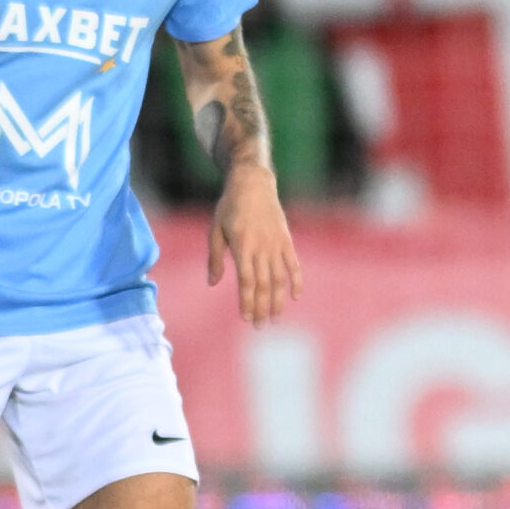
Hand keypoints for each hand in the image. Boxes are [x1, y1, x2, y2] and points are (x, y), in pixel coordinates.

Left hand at [209, 163, 300, 326]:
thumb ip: (215, 257)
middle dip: (262, 308)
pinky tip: (295, 297)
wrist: (252, 182)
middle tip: (260, 326)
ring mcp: (276, 244)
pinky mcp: (286, 240)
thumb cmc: (229, 207)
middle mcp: (261, 247)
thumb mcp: (215, 230)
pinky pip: (294, 264)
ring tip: (276, 318)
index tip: (246, 318)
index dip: (247, 301)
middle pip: (264, 285)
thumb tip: (213, 282)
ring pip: (280, 279)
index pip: (247, 281)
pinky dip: (296, 281)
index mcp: (242, 246)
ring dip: (278, 301)